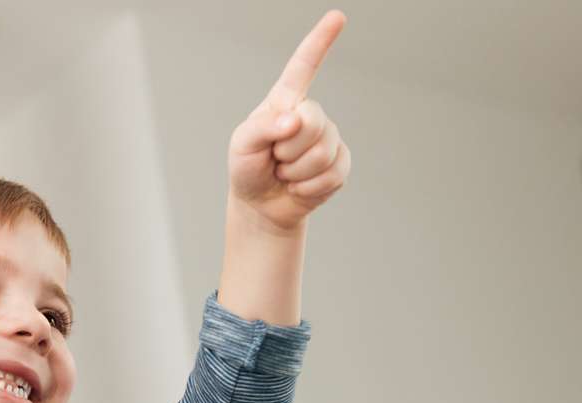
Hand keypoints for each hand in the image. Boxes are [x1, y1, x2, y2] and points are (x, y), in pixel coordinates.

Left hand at [227, 10, 350, 231]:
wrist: (261, 205)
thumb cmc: (248, 169)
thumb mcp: (241, 145)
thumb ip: (261, 128)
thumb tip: (293, 120)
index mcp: (285, 102)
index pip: (304, 67)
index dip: (320, 41)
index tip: (337, 17)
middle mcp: (310, 115)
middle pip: (313, 121)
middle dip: (289, 148)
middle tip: (275, 159)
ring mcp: (328, 138)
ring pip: (322, 152)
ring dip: (296, 171)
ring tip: (284, 172)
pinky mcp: (340, 163)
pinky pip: (332, 174)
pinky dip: (309, 187)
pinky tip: (298, 186)